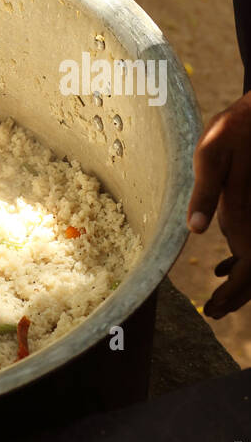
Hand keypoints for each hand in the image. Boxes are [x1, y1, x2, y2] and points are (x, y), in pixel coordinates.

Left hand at [187, 90, 250, 316]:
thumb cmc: (234, 129)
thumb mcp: (213, 153)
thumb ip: (205, 191)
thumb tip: (195, 230)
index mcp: (249, 216)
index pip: (249, 271)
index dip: (232, 296)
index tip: (211, 310)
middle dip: (238, 297)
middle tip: (212, 311)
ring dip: (242, 280)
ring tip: (218, 296)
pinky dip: (244, 258)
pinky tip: (227, 262)